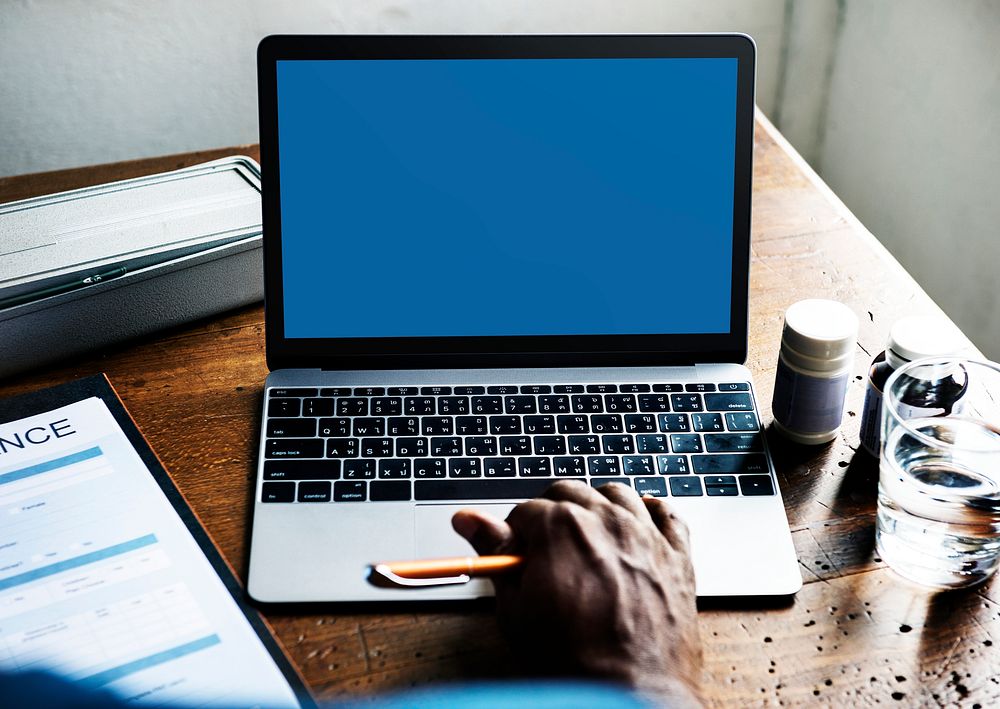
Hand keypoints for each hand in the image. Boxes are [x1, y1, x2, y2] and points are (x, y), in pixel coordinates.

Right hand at [452, 480, 701, 706]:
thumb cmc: (572, 660)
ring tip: (587, 538)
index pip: (526, 510)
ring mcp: (646, 535)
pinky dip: (651, 513)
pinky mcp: (678, 556)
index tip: (517, 557)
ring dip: (598, 507)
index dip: (515, 536)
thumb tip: (468, 521)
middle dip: (552, 515)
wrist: (630, 695)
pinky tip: (639, 527)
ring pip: (617, 494)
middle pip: (569, 492)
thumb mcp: (516, 608)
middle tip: (546, 551)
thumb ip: (494, 555)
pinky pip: (668, 514)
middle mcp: (606, 519)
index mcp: (561, 526)